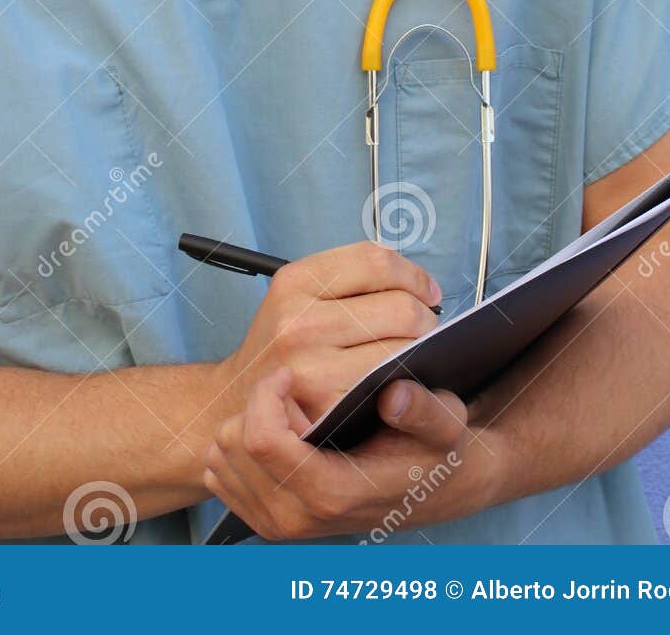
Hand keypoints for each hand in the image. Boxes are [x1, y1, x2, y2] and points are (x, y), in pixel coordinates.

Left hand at [203, 364, 503, 541]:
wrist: (433, 489)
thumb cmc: (434, 451)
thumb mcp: (446, 423)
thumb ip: (424, 410)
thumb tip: (394, 397)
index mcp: (331, 492)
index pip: (262, 439)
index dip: (268, 394)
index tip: (291, 371)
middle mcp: (296, 517)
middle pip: (231, 443)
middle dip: (257, 406)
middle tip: (295, 395)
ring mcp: (276, 524)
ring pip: (219, 456)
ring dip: (247, 424)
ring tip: (290, 415)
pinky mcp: (262, 520)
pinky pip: (219, 472)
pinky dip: (240, 445)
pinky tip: (280, 433)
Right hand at [214, 240, 442, 425]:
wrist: (241, 402)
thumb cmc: (282, 345)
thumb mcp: (296, 295)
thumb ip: (348, 279)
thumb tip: (419, 285)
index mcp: (294, 282)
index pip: (376, 261)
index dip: (414, 274)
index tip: (428, 291)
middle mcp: (300, 322)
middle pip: (401, 307)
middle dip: (426, 318)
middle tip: (425, 328)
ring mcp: (313, 368)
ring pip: (403, 348)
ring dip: (421, 351)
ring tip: (414, 352)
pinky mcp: (328, 407)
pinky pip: (391, 385)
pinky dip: (406, 381)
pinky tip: (400, 378)